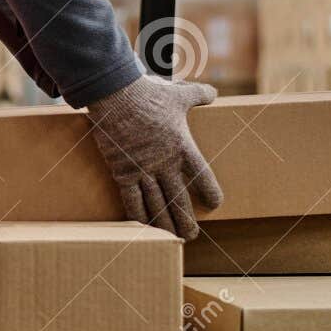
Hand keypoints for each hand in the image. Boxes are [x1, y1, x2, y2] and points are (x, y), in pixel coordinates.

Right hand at [86, 74, 222, 238]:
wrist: (115, 95)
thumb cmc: (148, 93)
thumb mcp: (179, 94)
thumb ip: (199, 95)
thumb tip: (213, 93)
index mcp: (183, 147)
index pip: (202, 177)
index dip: (210, 193)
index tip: (214, 204)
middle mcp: (164, 163)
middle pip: (179, 199)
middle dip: (185, 220)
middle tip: (191, 235)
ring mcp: (142, 169)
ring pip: (156, 204)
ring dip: (164, 223)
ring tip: (172, 237)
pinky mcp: (122, 171)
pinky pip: (131, 199)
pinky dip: (138, 214)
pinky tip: (143, 225)